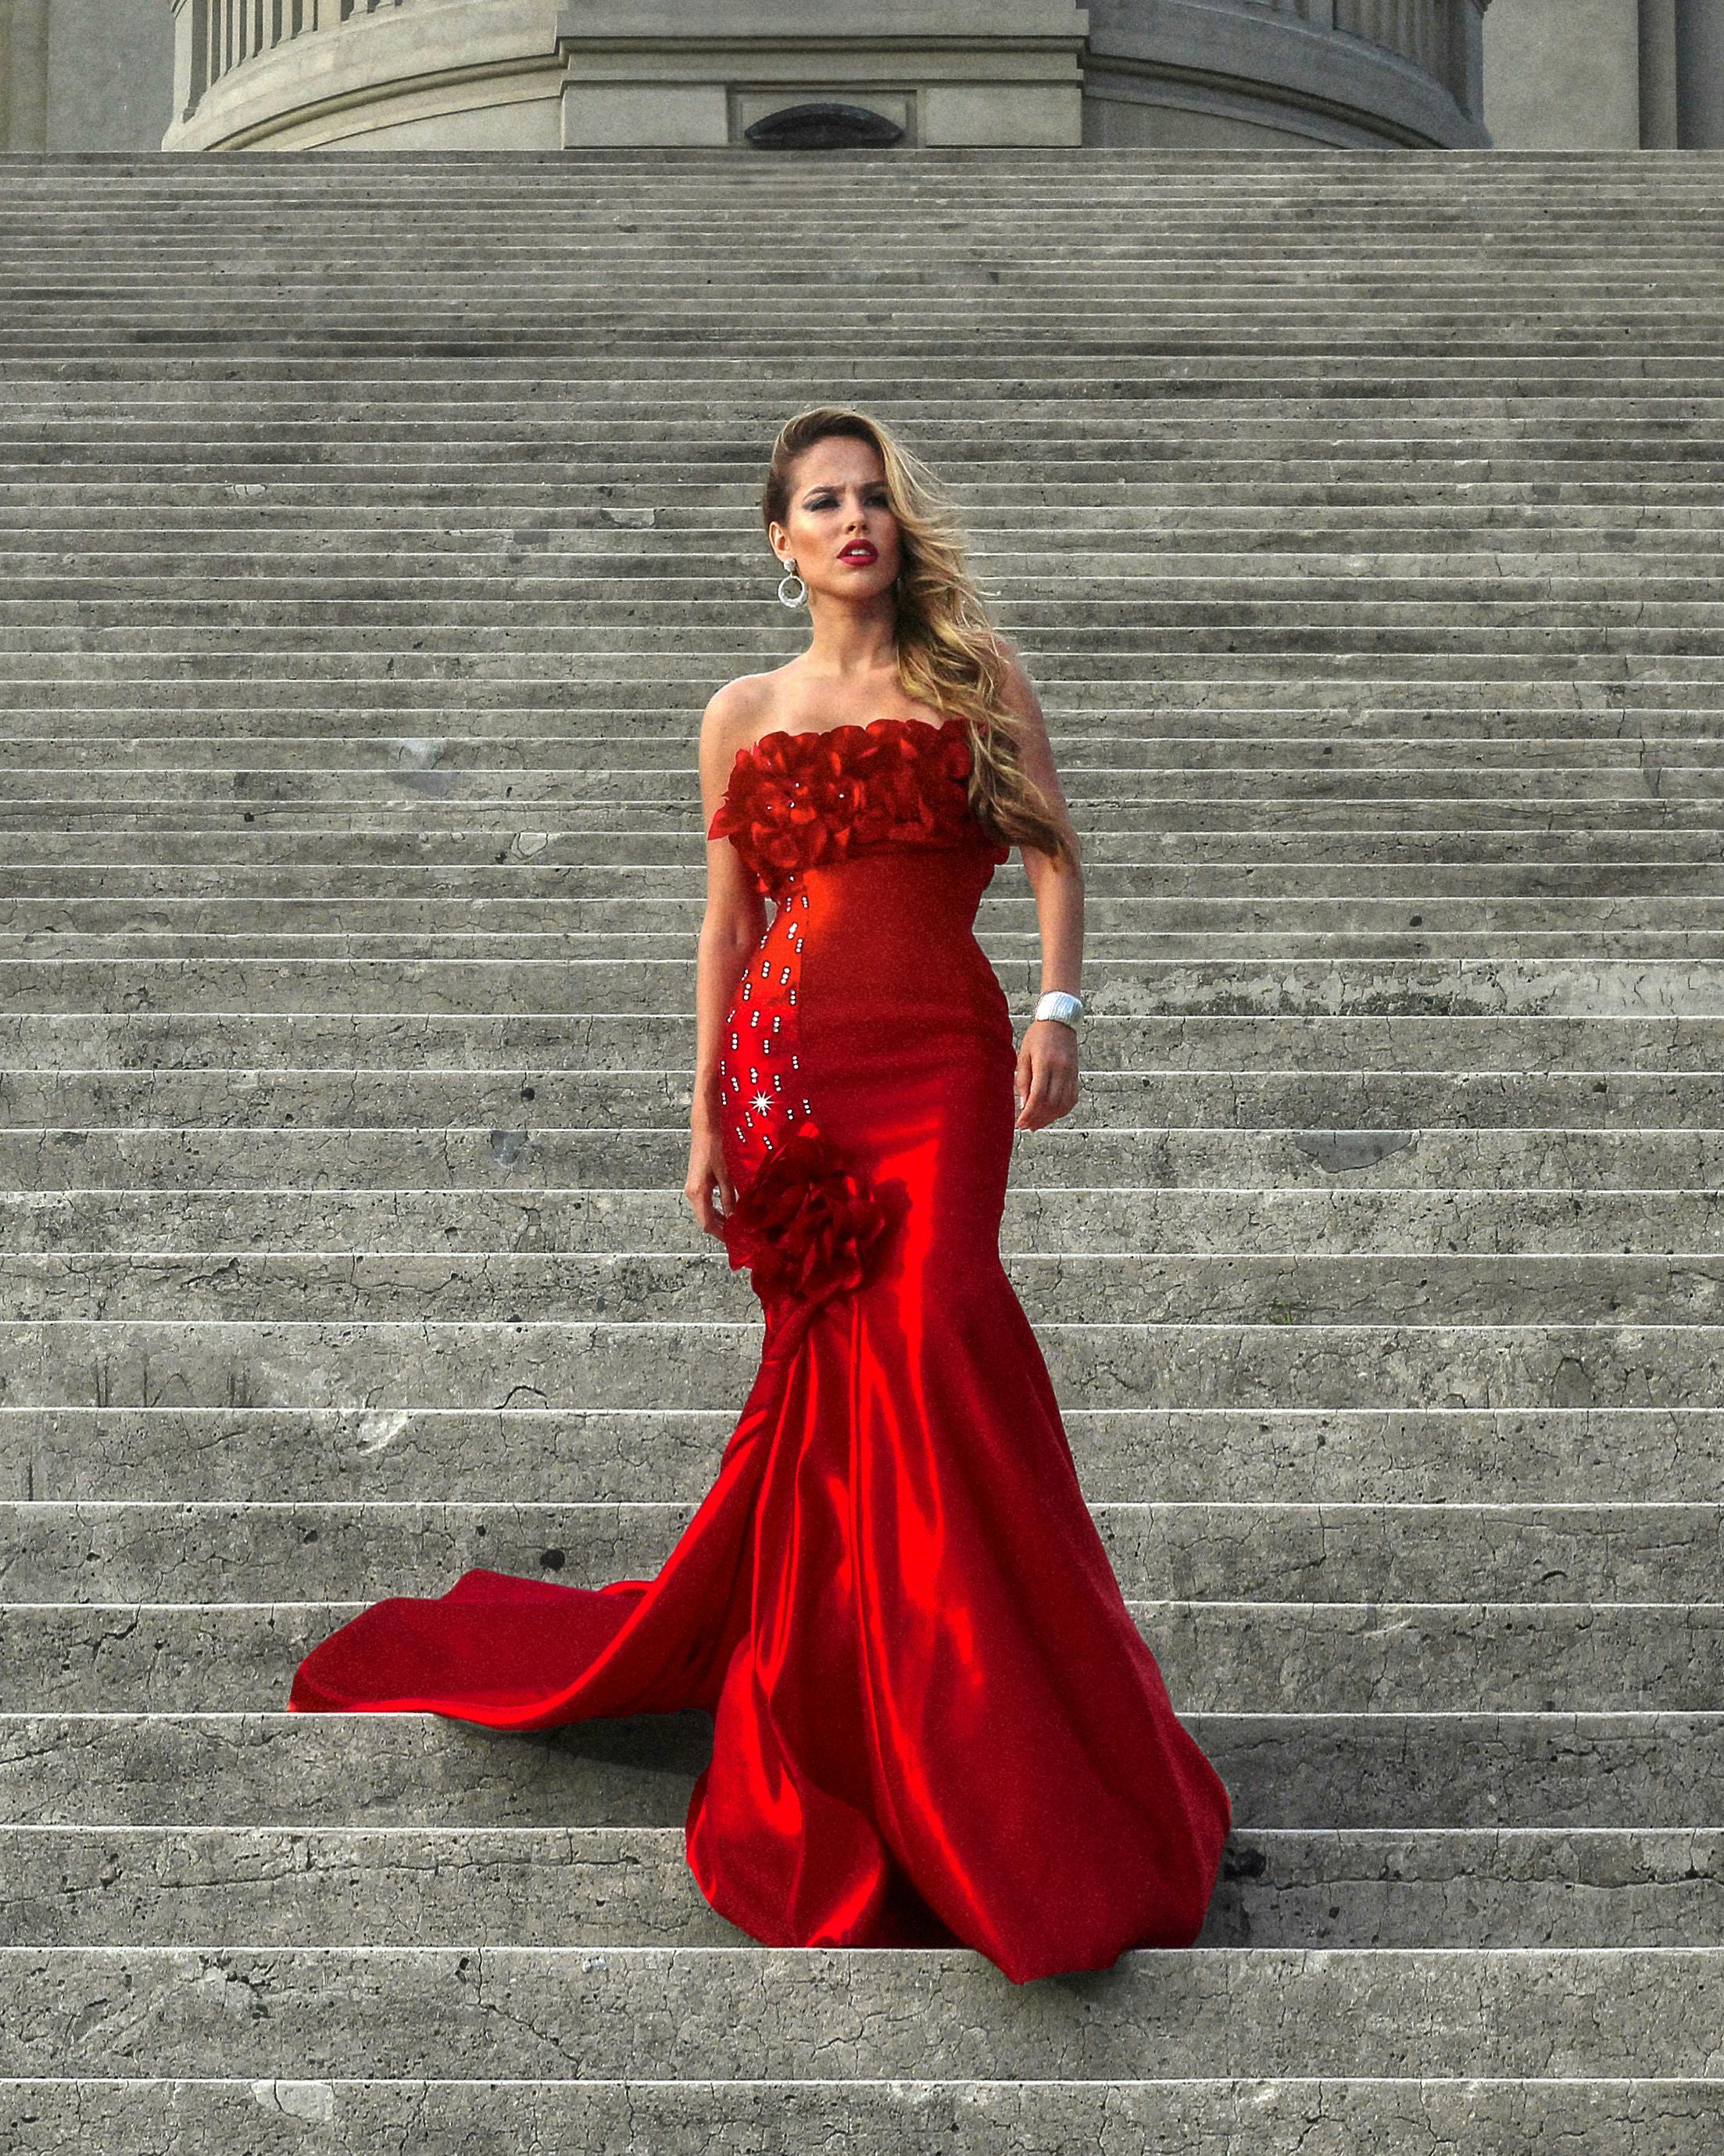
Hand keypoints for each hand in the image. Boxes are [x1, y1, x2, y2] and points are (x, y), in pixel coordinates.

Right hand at [685, 1116, 736, 1236]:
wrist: (704, 1129)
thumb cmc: (715, 1147)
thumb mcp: (727, 1175)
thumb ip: (730, 1197)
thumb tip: (735, 1217)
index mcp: (698, 1193)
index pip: (708, 1223)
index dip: (721, 1234)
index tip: (734, 1240)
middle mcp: (691, 1193)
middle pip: (705, 1220)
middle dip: (721, 1229)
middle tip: (738, 1235)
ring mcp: (692, 1188)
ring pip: (705, 1212)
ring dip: (719, 1220)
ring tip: (735, 1225)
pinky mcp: (696, 1182)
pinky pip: (705, 1203)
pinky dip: (716, 1210)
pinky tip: (728, 1210)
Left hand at [1014, 1017, 1078, 1132]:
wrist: (1060, 1021)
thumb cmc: (1037, 1036)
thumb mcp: (1024, 1055)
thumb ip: (1023, 1079)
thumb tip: (1024, 1104)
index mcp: (1045, 1063)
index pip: (1038, 1096)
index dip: (1029, 1114)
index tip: (1020, 1123)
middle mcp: (1061, 1070)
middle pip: (1051, 1104)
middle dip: (1038, 1119)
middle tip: (1026, 1126)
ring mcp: (1071, 1073)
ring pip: (1063, 1104)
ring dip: (1050, 1118)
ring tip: (1037, 1124)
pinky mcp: (1076, 1075)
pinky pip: (1071, 1099)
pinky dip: (1061, 1111)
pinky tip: (1051, 1115)